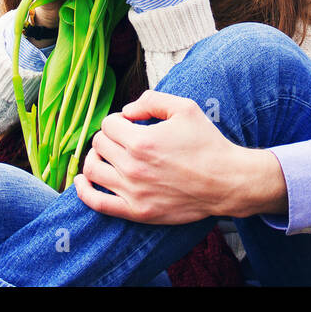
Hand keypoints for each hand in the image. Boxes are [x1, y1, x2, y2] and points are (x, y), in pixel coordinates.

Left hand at [72, 90, 285, 223]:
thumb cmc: (206, 143)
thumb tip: (127, 110)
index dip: (118, 120)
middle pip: (99, 145)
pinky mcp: (137, 211)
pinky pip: (97, 203)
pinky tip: (84, 181)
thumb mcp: (184, 107)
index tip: (130, 124)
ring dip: (95, 158)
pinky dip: (84, 191)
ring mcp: (133, 191)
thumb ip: (151, 100)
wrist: (226, 181)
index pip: (108, 124)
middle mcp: (132, 167)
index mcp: (141, 141)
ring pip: (93, 170)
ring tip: (106, 155)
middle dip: (109, 137)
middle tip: (124, 138)